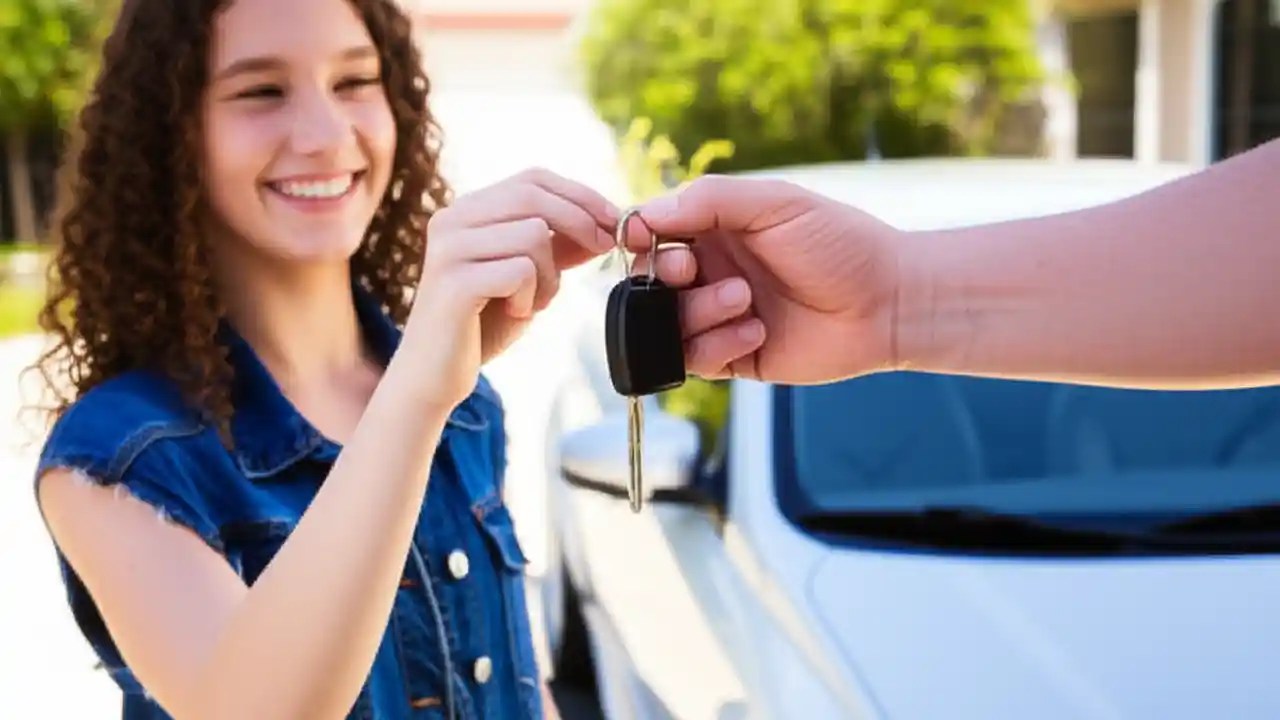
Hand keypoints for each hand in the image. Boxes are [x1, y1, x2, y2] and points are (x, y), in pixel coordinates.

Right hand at [404, 168, 618, 408]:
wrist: (435, 375)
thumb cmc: (481, 325)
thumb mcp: (529, 277)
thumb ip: (558, 246)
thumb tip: (606, 222)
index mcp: (468, 210)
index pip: (533, 178)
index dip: (580, 194)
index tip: (614, 220)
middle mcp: (452, 219)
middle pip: (533, 196)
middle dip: (581, 221)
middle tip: (604, 249)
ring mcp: (449, 248)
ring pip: (532, 235)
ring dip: (550, 275)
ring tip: (533, 302)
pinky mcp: (454, 282)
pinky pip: (520, 271)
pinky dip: (531, 296)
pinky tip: (515, 313)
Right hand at [629, 175, 904, 384]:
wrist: (888, 302)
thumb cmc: (839, 243)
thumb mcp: (774, 203)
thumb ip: (709, 200)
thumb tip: (644, 215)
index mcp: (717, 228)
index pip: (653, 231)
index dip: (642, 237)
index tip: (648, 239)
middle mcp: (713, 270)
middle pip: (650, 280)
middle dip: (664, 276)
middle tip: (693, 270)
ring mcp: (721, 315)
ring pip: (667, 323)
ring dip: (697, 312)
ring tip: (745, 301)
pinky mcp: (735, 356)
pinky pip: (695, 360)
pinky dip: (716, 346)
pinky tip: (756, 331)